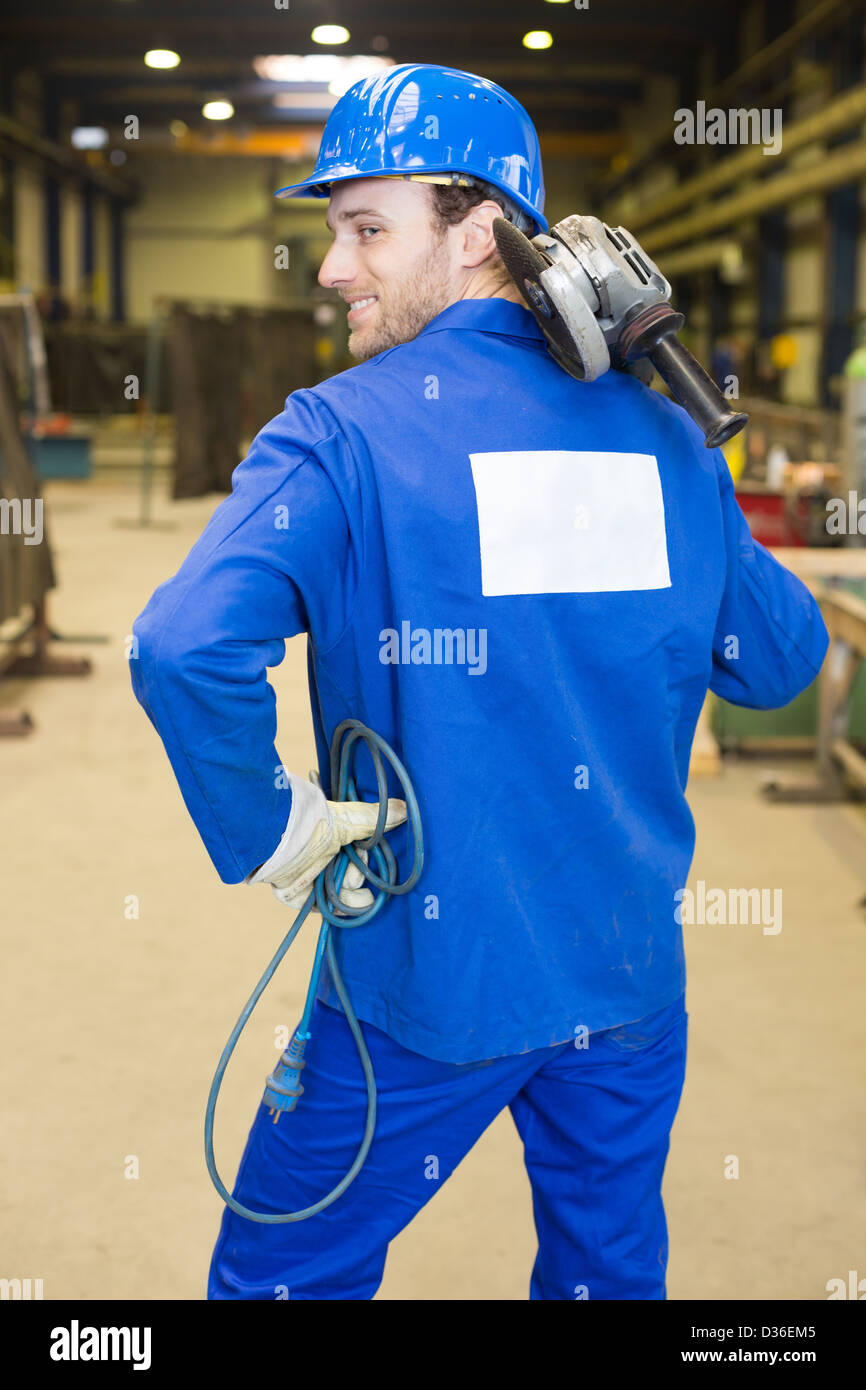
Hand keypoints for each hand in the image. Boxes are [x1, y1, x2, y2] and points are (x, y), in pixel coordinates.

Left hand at [253, 772, 405, 910]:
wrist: (282, 841)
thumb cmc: (315, 825)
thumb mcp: (349, 820)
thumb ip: (375, 818)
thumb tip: (405, 808)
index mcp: (337, 844)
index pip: (363, 860)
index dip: (366, 861)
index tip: (364, 856)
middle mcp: (327, 862)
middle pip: (357, 881)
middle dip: (356, 878)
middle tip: (349, 872)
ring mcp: (316, 881)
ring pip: (347, 898)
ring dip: (348, 894)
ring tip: (342, 882)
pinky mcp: (304, 899)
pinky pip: (329, 910)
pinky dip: (338, 908)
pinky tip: (340, 900)